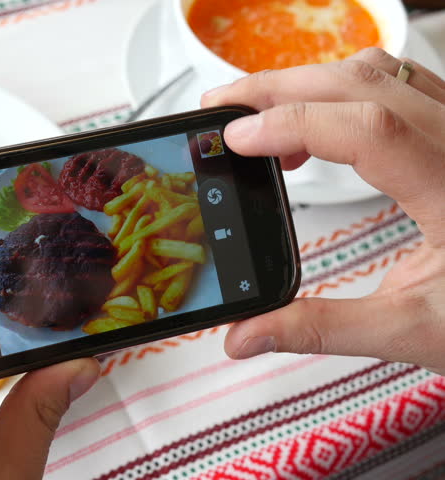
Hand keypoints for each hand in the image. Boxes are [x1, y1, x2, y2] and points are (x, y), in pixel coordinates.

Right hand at [201, 48, 444, 374]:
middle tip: (223, 111)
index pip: (368, 130)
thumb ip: (321, 330)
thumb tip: (245, 335)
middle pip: (364, 81)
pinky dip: (340, 91)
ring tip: (260, 121)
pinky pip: (398, 82)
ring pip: (381, 72)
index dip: (293, 126)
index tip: (236, 140)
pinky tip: (314, 124)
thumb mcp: (414, 332)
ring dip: (309, 85)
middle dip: (280, 88)